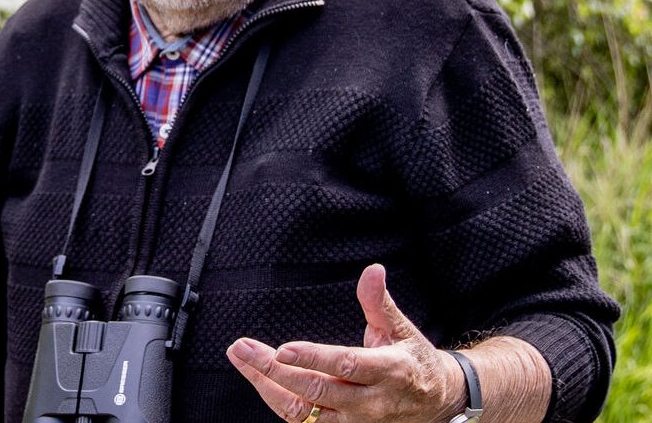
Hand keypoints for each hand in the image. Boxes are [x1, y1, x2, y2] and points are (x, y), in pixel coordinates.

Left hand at [227, 264, 464, 422]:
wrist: (435, 403)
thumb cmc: (412, 360)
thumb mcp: (401, 328)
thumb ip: (378, 302)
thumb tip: (372, 270)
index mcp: (387, 370)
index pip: (345, 365)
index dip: (313, 358)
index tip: (282, 349)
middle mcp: (369, 401)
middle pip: (316, 390)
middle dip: (274, 371)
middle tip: (242, 349)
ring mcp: (354, 420)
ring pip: (303, 410)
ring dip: (268, 386)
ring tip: (242, 360)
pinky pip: (303, 420)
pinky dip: (277, 400)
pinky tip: (257, 378)